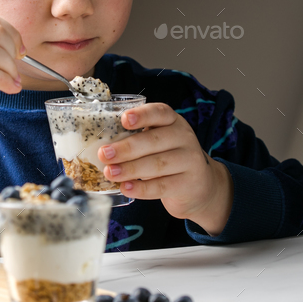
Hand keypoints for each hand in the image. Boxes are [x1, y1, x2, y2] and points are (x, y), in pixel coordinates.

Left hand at [97, 102, 233, 236]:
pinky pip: (162, 186)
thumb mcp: (159, 142)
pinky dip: (142, 188)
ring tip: (110, 173)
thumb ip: (137, 139)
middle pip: (153, 140)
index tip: (124, 120)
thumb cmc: (168, 158)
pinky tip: (126, 188)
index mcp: (173, 121)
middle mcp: (184, 137)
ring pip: (157, 164)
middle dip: (126, 148)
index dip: (142, 115)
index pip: (159, 113)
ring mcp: (190, 161)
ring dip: (130, 169)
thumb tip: (102, 146)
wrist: (200, 186)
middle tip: (103, 154)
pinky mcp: (189, 184)